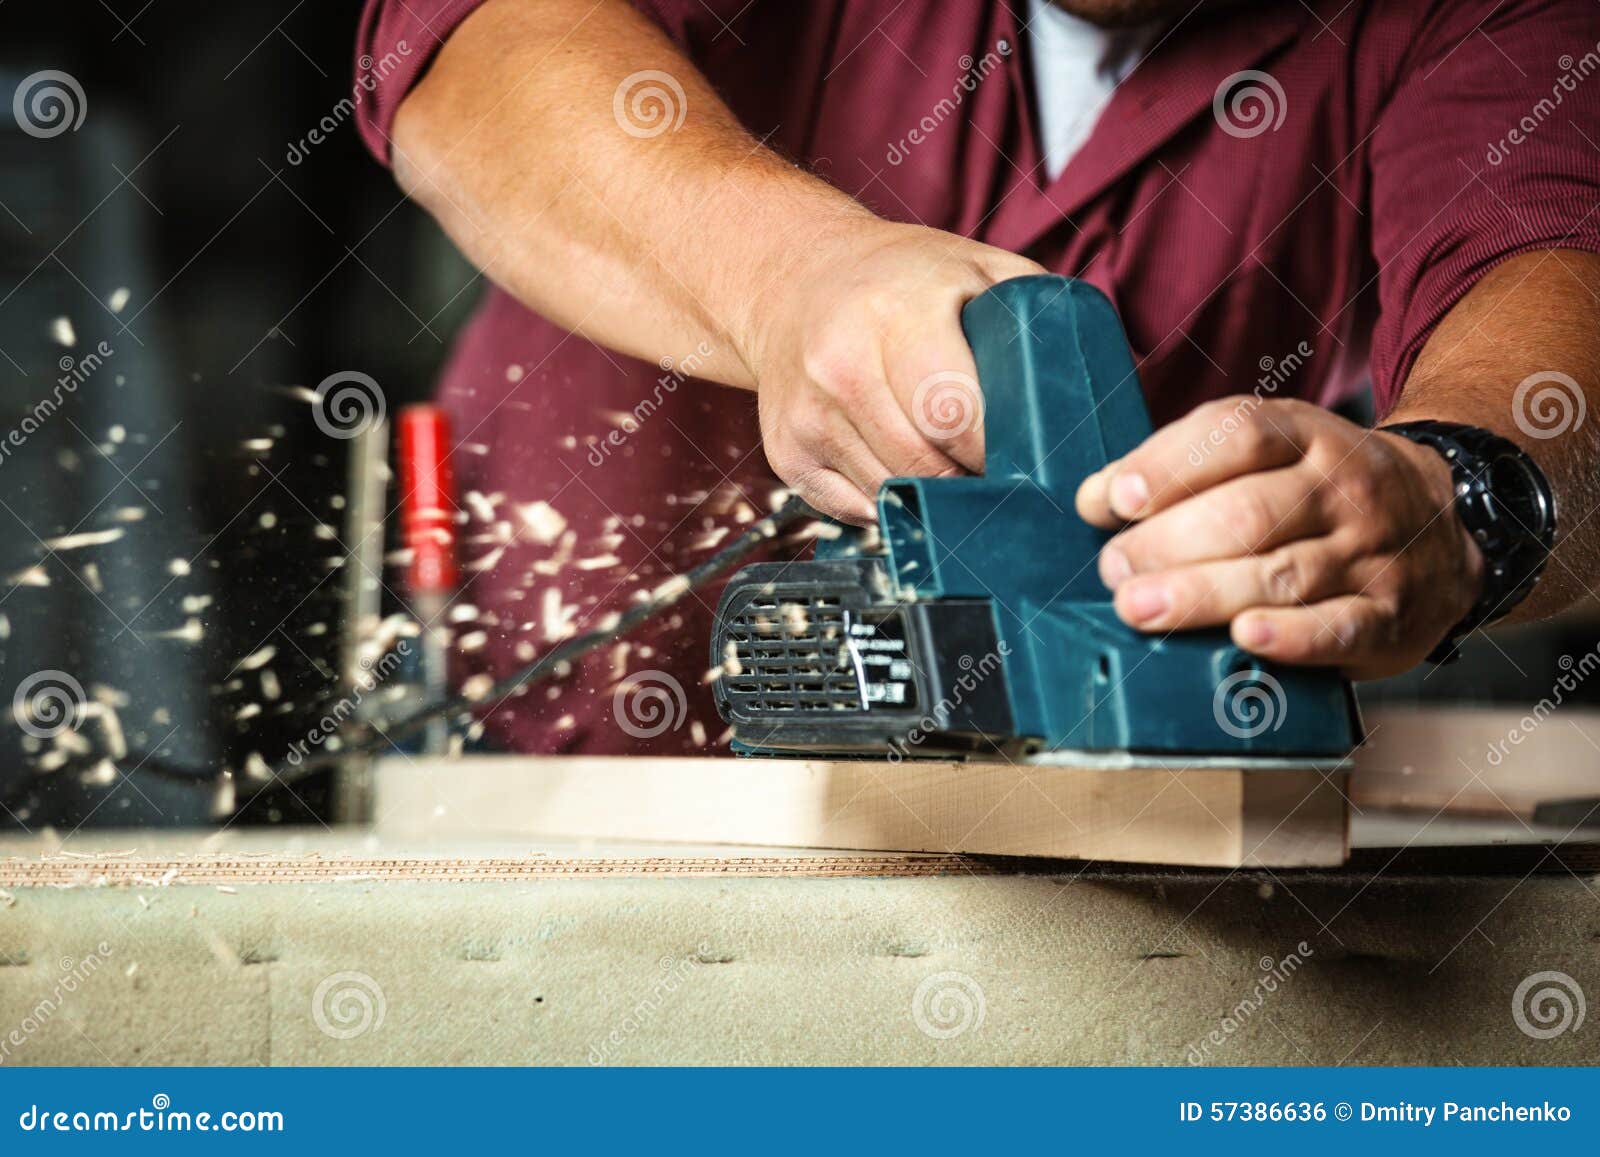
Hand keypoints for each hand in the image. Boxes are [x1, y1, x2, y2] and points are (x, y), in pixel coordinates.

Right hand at [744, 219, 1043, 522]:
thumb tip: (1096, 396)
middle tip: (1001, 479)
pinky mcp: (787, 451)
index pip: (954, 415)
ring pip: (889, 495)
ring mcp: (808, 413)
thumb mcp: (975, 267)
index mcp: (897, 312)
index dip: (999, 453)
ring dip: (932, 498)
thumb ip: (1035, 318)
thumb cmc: (899, 277)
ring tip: (957, 473)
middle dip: (971, 484)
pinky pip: (852, 510)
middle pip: (922, 466)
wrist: (793, 280)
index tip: (1026, 463)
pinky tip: (905, 472)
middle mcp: (841, 363)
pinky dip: (889, 505)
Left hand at [1074, 397, 1485, 679]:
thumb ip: (1181, 465)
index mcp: (1304, 437)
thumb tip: (1095, 498)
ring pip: (1282, 573)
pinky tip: (1245, 639)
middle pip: (1247, 513)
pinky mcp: (1389, 615)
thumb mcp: (1265, 453)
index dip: (1170, 466)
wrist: (1446, 522)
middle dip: (1169, 543)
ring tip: (1140, 607)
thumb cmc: (1321, 491)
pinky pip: (1340, 627)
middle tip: (1114, 570)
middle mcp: (1340, 489)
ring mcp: (1369, 552)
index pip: (1237, 435)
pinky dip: (1292, 637)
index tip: (1115, 500)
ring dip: (1203, 593)